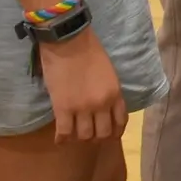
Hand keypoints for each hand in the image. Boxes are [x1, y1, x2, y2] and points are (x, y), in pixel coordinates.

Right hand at [39, 28, 127, 142]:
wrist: (68, 41)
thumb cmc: (89, 50)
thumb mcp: (109, 73)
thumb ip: (108, 91)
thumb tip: (104, 107)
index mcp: (115, 94)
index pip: (120, 122)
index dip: (115, 132)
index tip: (109, 133)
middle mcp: (102, 104)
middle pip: (103, 134)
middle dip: (97, 138)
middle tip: (89, 135)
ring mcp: (82, 108)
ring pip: (84, 136)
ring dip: (79, 138)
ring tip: (74, 134)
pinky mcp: (63, 108)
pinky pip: (64, 132)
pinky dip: (62, 139)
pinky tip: (60, 139)